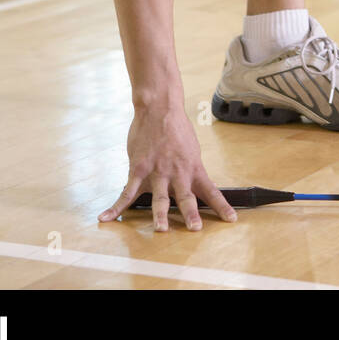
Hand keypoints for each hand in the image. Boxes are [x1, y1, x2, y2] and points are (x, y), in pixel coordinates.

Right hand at [98, 103, 236, 230]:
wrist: (159, 109)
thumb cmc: (176, 129)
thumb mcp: (191, 151)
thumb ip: (190, 171)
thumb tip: (199, 185)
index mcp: (193, 168)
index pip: (211, 191)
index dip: (222, 206)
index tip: (232, 219)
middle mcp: (177, 173)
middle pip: (186, 197)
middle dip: (191, 214)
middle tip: (195, 228)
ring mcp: (157, 172)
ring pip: (159, 197)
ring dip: (160, 215)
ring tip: (160, 230)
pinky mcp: (138, 169)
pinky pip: (126, 192)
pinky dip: (116, 207)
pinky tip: (106, 218)